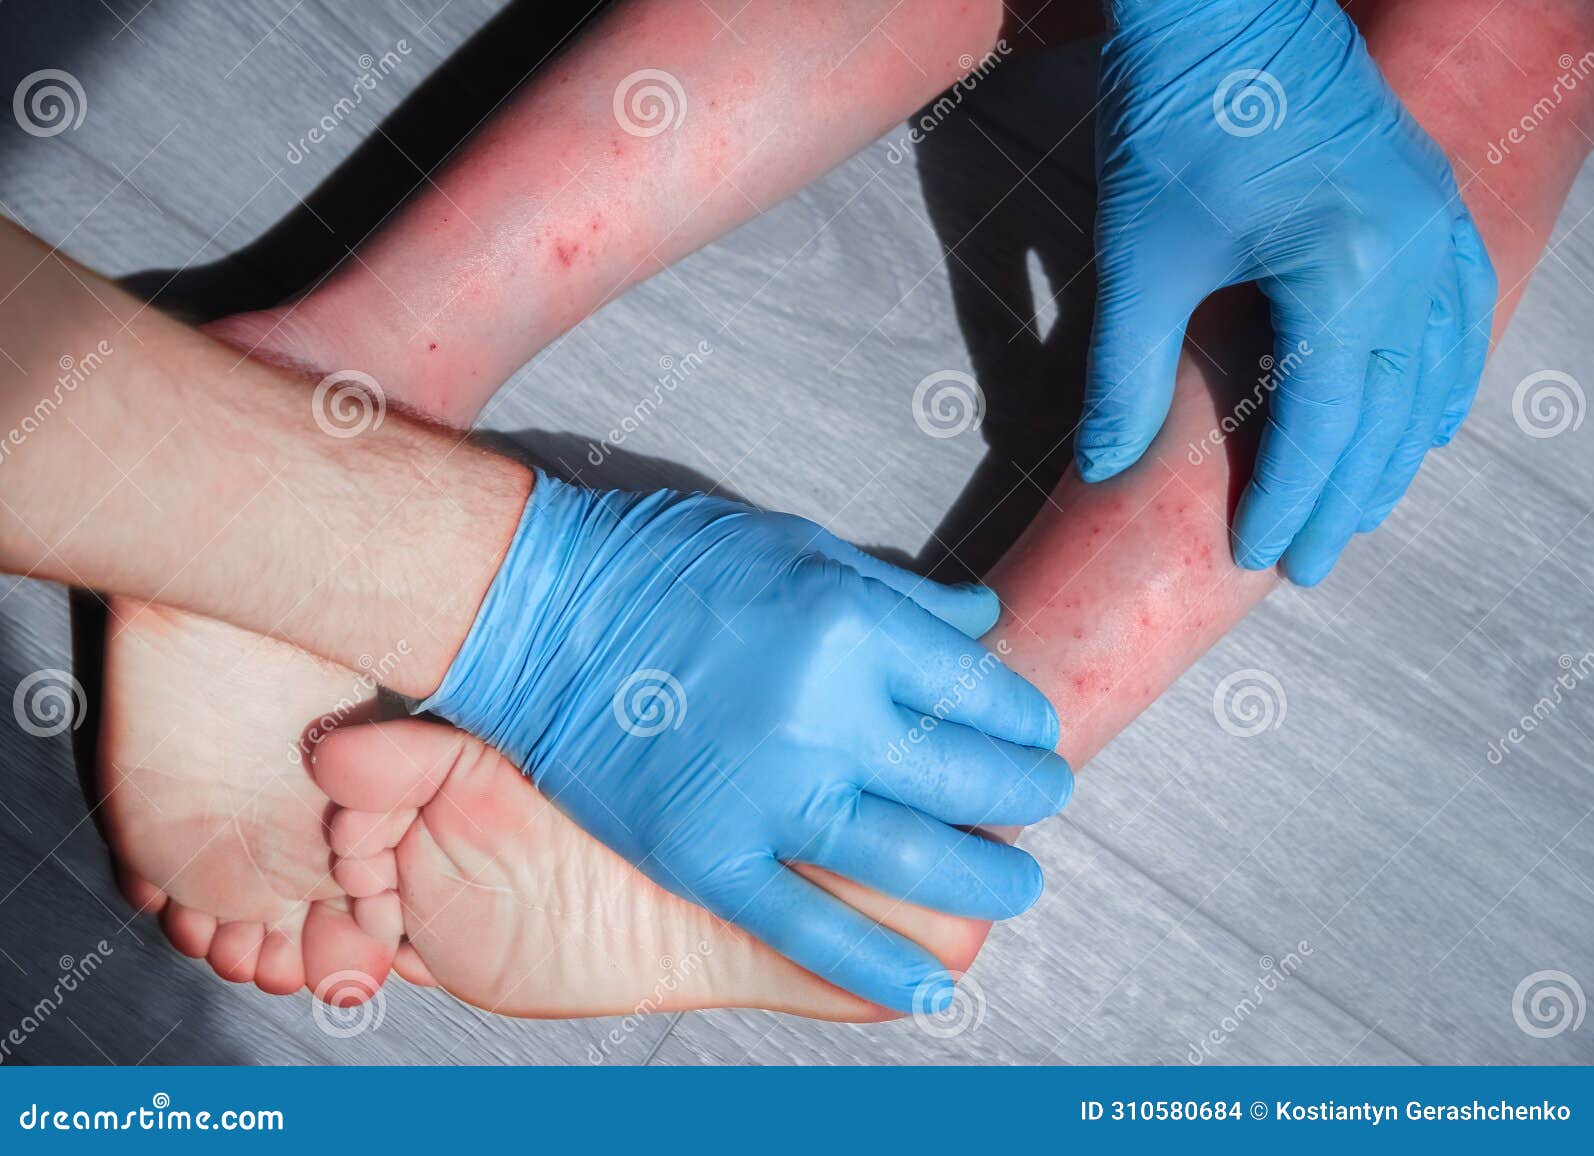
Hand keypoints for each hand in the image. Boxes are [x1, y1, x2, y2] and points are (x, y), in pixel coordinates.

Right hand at [420, 474, 1072, 1012]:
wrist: (536, 607)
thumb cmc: (668, 564)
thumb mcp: (801, 547)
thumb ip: (902, 596)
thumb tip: (987, 623)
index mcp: (853, 626)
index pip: (982, 692)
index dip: (1024, 720)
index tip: (1032, 733)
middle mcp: (823, 715)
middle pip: (966, 779)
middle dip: (1027, 796)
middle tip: (1040, 802)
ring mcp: (764, 796)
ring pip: (912, 864)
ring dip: (986, 881)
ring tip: (1016, 882)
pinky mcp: (706, 857)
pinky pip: (808, 931)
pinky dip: (879, 969)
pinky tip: (934, 989)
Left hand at [1080, 0, 1495, 583]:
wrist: (1220, 9)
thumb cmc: (1175, 126)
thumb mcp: (1141, 262)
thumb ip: (1126, 378)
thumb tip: (1107, 469)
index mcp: (1347, 277)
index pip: (1324, 425)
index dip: (1289, 498)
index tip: (1260, 554)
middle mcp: (1414, 259)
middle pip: (1388, 414)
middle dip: (1344, 495)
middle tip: (1308, 561)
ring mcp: (1436, 226)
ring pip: (1433, 371)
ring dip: (1395, 448)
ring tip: (1357, 507)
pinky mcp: (1430, 201)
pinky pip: (1460, 312)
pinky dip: (1440, 375)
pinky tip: (1424, 412)